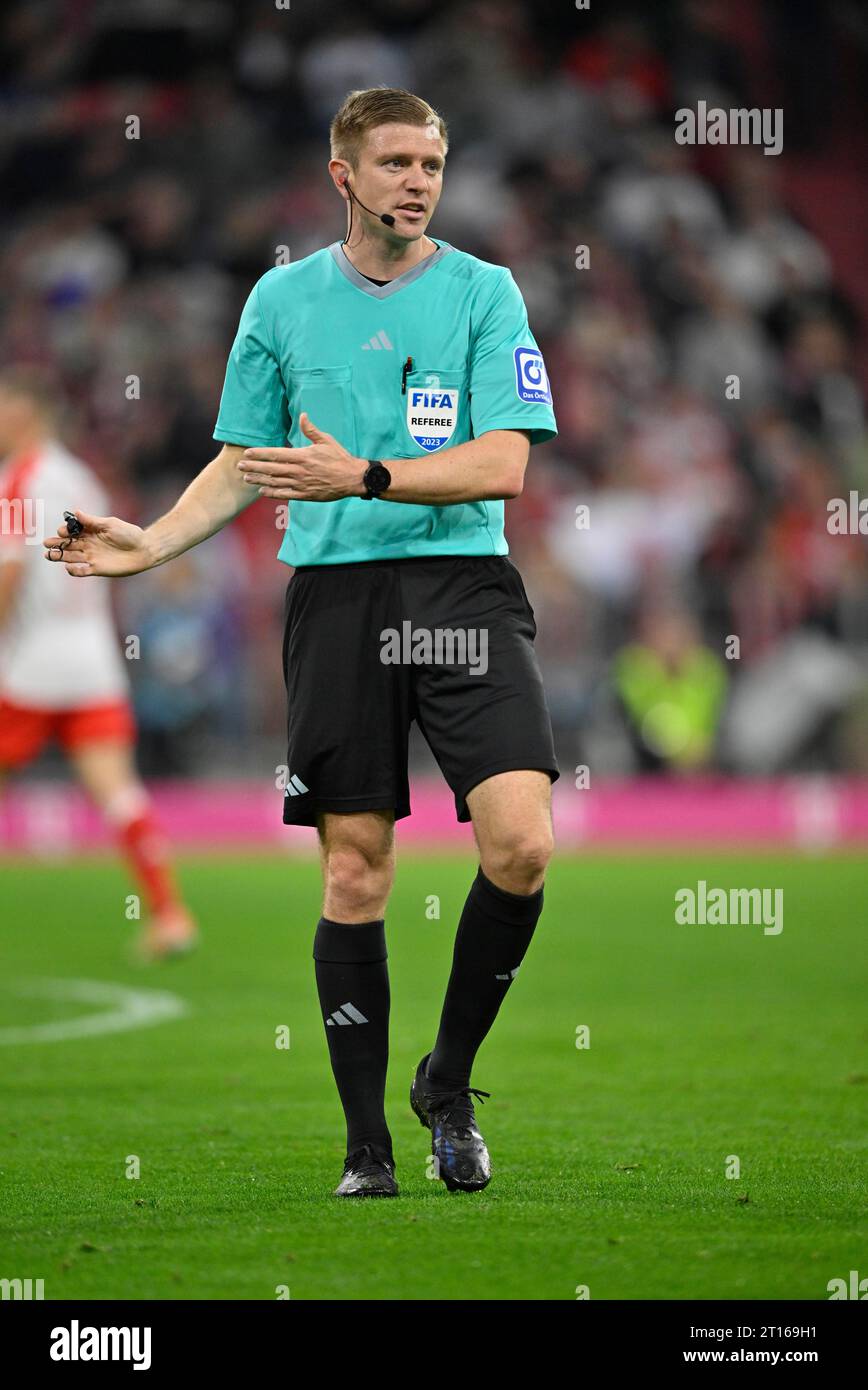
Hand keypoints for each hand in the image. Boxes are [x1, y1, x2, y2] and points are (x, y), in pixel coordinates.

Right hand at [43, 510, 151, 576]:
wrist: (144, 550)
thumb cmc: (129, 533)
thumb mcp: (110, 524)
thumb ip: (92, 521)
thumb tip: (76, 512)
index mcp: (90, 531)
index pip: (72, 531)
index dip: (65, 531)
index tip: (62, 532)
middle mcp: (88, 544)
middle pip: (68, 545)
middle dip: (56, 544)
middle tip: (46, 544)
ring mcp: (92, 557)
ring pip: (71, 557)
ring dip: (60, 557)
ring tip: (49, 556)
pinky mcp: (97, 568)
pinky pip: (82, 570)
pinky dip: (74, 570)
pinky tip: (68, 567)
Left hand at [237, 412, 364, 500]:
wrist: (353, 478)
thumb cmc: (340, 458)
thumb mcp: (326, 440)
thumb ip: (311, 430)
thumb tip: (303, 416)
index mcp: (302, 456)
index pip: (275, 454)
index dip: (259, 454)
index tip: (247, 453)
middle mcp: (299, 471)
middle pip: (271, 469)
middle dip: (254, 467)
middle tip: (239, 467)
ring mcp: (302, 484)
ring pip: (275, 482)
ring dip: (259, 480)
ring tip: (246, 479)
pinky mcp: (306, 495)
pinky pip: (286, 494)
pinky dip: (273, 493)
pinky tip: (262, 492)